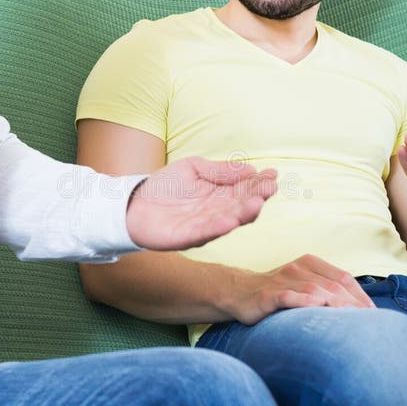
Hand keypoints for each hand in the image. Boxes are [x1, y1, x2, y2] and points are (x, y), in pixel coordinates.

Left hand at [126, 157, 276, 250]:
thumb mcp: (193, 168)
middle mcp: (217, 212)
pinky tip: (231, 221)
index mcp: (220, 195)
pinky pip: (205, 233)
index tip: (273, 173)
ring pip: (228, 220)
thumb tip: (250, 169)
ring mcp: (204, 226)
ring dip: (243, 214)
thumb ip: (219, 170)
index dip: (259, 182)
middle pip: (242, 206)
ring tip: (256, 203)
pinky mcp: (187, 238)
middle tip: (270, 188)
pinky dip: (218, 228)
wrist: (133, 204)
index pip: (245, 189)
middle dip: (257, 197)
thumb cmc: (164, 186)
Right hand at [230, 254, 374, 324]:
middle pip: (333, 285)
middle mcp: (298, 268)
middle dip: (354, 305)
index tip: (374, 315)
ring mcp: (283, 280)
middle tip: (368, 324)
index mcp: (310, 263)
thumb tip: (358, 310)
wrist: (238, 292)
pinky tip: (317, 306)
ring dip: (336, 305)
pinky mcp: (268, 295)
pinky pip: (288, 296)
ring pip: (315, 290)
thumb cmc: (277, 293)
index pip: (343, 278)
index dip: (361, 296)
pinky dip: (303, 300)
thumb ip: (326, 291)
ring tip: (352, 321)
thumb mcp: (303, 285)